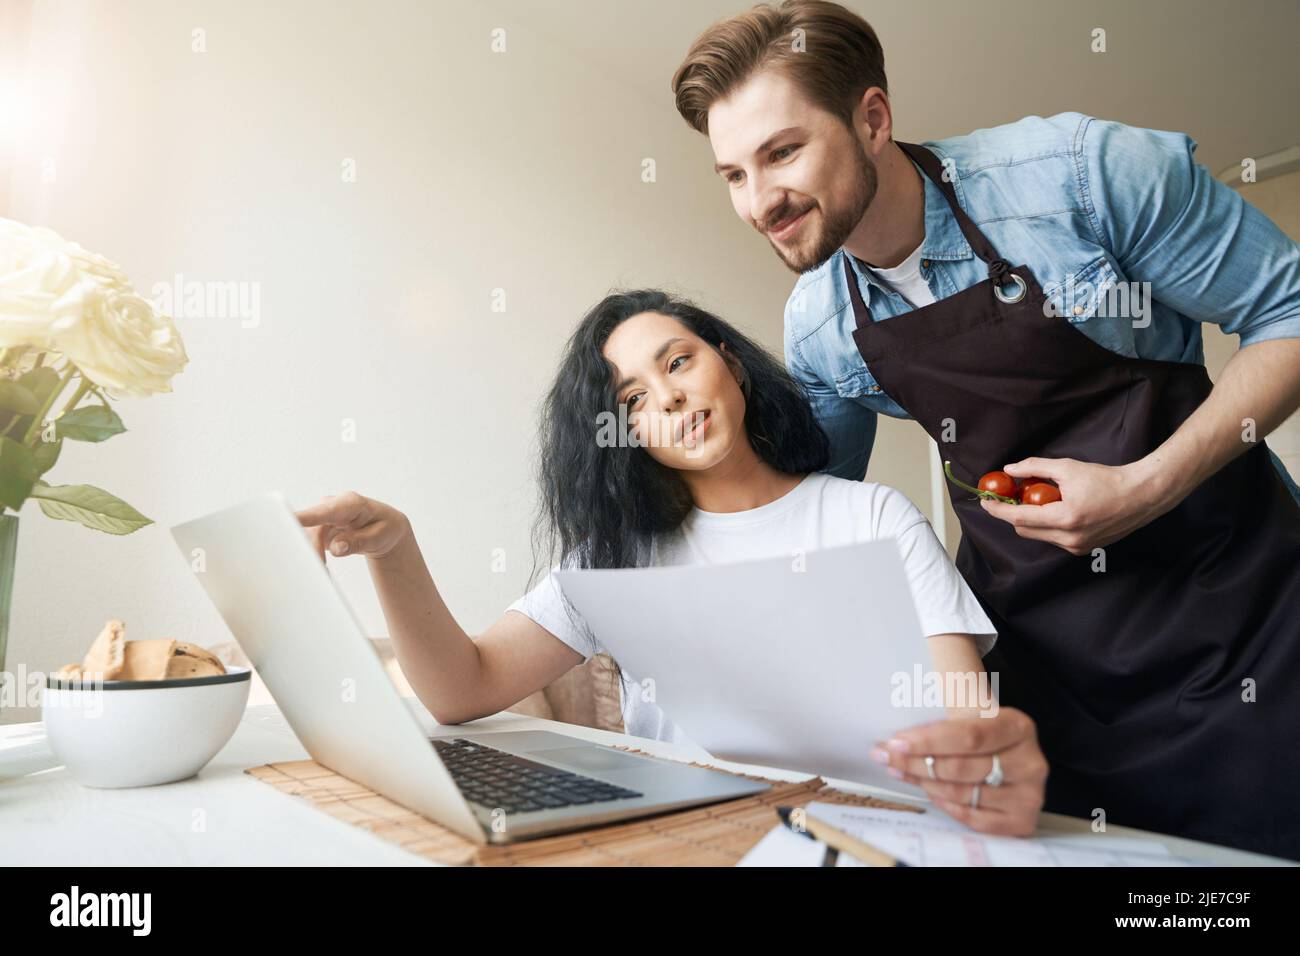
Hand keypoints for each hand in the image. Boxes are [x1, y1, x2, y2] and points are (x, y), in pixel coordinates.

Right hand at [295, 491, 410, 564]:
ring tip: (325, 573)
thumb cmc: (384, 528)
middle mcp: (332, 505)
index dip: (305, 517)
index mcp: (350, 503)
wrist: (385, 527)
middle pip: (312, 529)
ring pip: (307, 537)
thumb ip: (357, 542)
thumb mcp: (379, 537)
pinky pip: (307, 542)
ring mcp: (322, 515)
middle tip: (321, 571)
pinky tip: (322, 567)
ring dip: (313, 557)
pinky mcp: (317, 527)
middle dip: (312, 552)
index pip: (324, 510)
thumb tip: (336, 548)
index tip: (288, 521)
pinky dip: (313, 556)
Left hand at [871, 707, 1046, 836]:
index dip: (927, 742)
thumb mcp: (966, 711)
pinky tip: (926, 790)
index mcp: (1017, 726)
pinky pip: (971, 817)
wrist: (1005, 747)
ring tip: (900, 770)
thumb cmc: (979, 728)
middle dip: (916, 763)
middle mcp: (1030, 762)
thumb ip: (936, 718)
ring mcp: (1028, 795)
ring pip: (962, 793)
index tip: (895, 742)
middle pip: (961, 768)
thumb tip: (893, 738)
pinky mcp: (1020, 820)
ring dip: (924, 783)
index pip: (967, 737)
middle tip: (886, 757)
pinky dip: (944, 804)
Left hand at [979, 456, 1171, 554]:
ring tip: (1040, 499)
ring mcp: (1076, 547)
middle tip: (1012, 495)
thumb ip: (1035, 468)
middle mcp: (1069, 538)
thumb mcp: (1067, 467)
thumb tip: (1009, 470)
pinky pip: (1053, 538)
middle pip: (1024, 530)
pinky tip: (1055, 509)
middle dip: (1014, 513)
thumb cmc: (1106, 479)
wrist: (1141, 496)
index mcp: (1065, 518)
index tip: (984, 501)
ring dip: (1031, 519)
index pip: (1019, 518)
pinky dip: (1047, 525)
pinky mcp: (1083, 550)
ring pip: (1038, 535)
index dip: (998, 510)